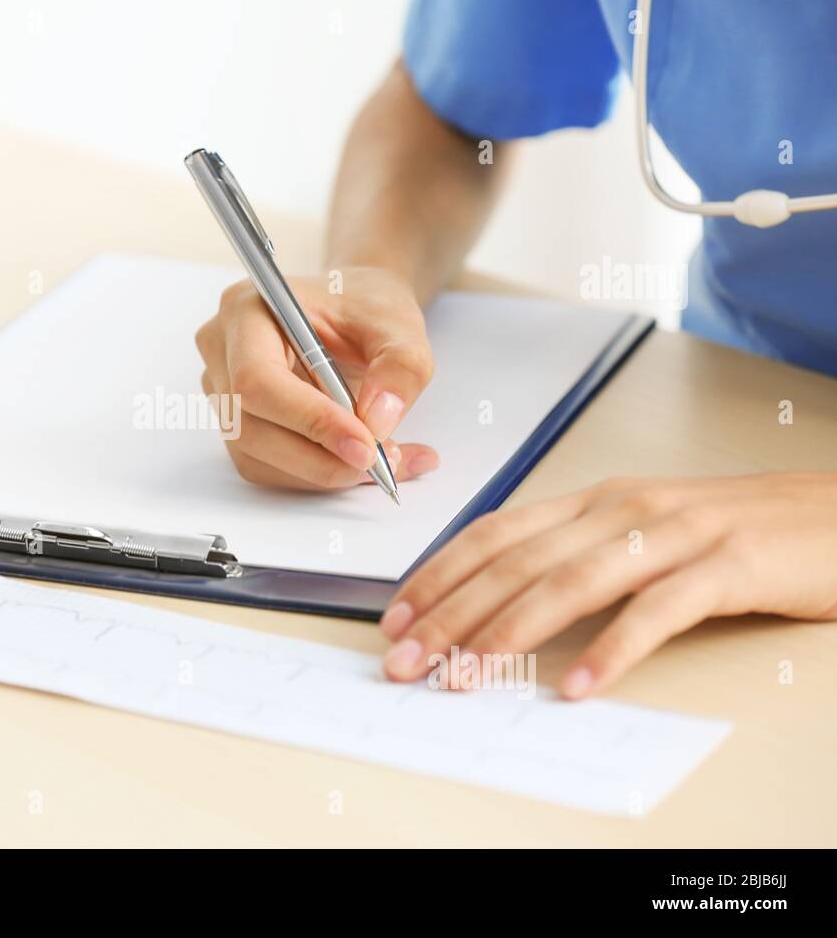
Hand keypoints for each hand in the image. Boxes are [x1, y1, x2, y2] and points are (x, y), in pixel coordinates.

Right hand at [195, 266, 437, 490]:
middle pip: (250, 426)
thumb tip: (378, 422)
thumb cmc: (364, 305)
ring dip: (321, 471)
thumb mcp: (399, 323)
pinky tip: (356, 461)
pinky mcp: (237, 422)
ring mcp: (222, 389)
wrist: (353, 310)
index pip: (257, 378)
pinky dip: (315, 474)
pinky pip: (265, 466)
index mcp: (247, 309)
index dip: (309, 419)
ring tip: (384, 462)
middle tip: (381, 463)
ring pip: (256, 456)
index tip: (365, 445)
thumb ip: (400, 366)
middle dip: (319, 457)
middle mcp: (221, 349)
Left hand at [379, 472, 836, 696]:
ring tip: (466, 676)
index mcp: (593, 500)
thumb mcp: (636, 532)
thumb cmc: (731, 530)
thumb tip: (497, 601)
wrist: (835, 514)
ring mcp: (674, 534)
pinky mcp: (728, 565)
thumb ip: (573, 556)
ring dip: (507, 632)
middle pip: (517, 562)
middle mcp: (622, 509)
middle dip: (451, 614)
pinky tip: (577, 687)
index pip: (495, 534)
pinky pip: (656, 611)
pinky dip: (611, 650)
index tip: (396, 616)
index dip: (440, 574)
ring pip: (571, 582)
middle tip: (408, 659)